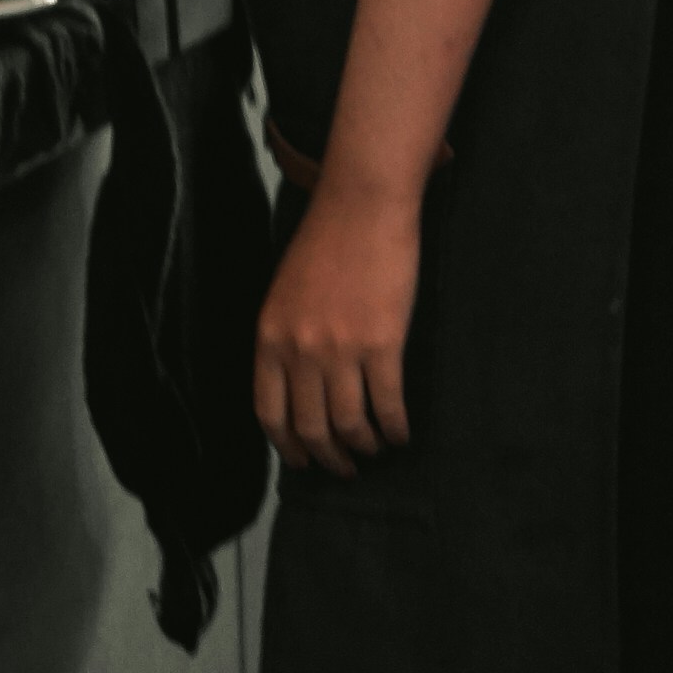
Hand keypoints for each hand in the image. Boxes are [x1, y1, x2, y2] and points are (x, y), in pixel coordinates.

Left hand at [254, 180, 420, 476]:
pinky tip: (402, 433)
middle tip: (346, 467)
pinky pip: (389, 407)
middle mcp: (300, 350)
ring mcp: (341, 349)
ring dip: (366, 448)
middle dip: (331, 458)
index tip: (304, 462)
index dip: (289, 447)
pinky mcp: (382, 344)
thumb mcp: (285, 292)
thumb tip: (298, 391)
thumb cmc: (325, 242)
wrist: (361, 204)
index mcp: (270, 336)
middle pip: (312, 429)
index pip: (270, 413)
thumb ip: (286, 339)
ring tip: (376, 449)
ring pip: (351, 426)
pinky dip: (396, 429)